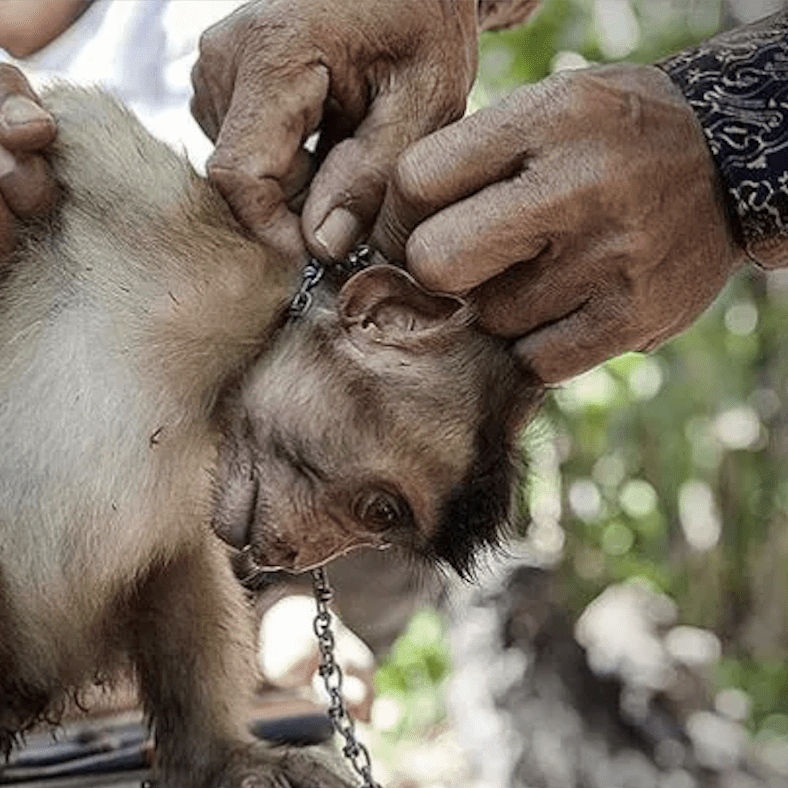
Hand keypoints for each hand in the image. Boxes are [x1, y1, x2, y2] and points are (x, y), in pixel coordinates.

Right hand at [191, 0, 480, 259]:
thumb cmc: (419, 24)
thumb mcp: (424, 98)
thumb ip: (373, 175)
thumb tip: (322, 244)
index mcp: (272, 54)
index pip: (242, 176)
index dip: (276, 229)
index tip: (324, 252)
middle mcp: (223, 57)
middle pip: (242, 176)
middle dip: (298, 202)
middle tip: (360, 185)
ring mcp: (212, 66)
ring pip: (241, 165)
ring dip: (293, 179)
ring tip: (348, 144)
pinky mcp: (217, 77)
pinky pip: (240, 144)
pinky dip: (284, 156)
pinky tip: (324, 130)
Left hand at [371, 64, 746, 382]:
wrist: (734, 159)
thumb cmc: (605, 139)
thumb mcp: (541, 112)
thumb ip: (463, 162)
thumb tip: (370, 236)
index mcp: (547, 120)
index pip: (415, 183)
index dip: (398, 216)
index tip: (413, 226)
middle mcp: (580, 186)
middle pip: (436, 262)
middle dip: (432, 269)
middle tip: (458, 262)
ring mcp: (611, 257)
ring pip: (485, 317)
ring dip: (493, 305)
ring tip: (537, 271)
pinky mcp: (633, 317)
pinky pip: (534, 360)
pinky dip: (533, 343)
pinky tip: (561, 307)